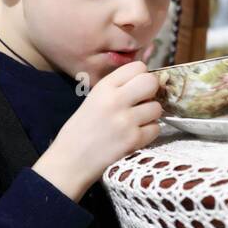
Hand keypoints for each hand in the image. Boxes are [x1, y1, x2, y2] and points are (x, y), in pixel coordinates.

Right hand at [33, 60, 163, 200]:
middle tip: (143, 102)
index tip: (136, 87)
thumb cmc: (81, 130)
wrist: (70, 160)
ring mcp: (126, 120)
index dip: (141, 76)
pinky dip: (149, 133)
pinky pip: (156, 129)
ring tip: (136, 122)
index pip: (138, 66)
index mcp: (104, 87)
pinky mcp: (133, 139)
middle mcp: (115, 100)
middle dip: (151, 92)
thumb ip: (118, 88)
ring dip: (151, 115)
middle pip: (151, 82)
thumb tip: (147, 80)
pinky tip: (135, 135)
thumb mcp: (94, 99)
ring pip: (157, 107)